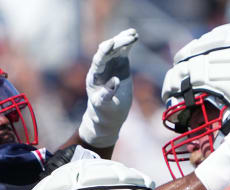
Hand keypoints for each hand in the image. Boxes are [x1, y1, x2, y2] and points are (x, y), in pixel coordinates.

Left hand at [78, 28, 138, 148]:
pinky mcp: (120, 64)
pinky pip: (123, 51)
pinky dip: (128, 43)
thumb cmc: (104, 111)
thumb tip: (116, 80)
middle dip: (117, 43)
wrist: (109, 113)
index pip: (98, 60)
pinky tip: (134, 36)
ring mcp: (110, 64)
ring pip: (115, 48)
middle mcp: (101, 67)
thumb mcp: (104, 105)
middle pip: (108, 51)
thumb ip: (107, 94)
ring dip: (123, 40)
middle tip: (130, 38)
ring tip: (133, 35)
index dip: (104, 51)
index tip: (111, 43)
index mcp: (94, 77)